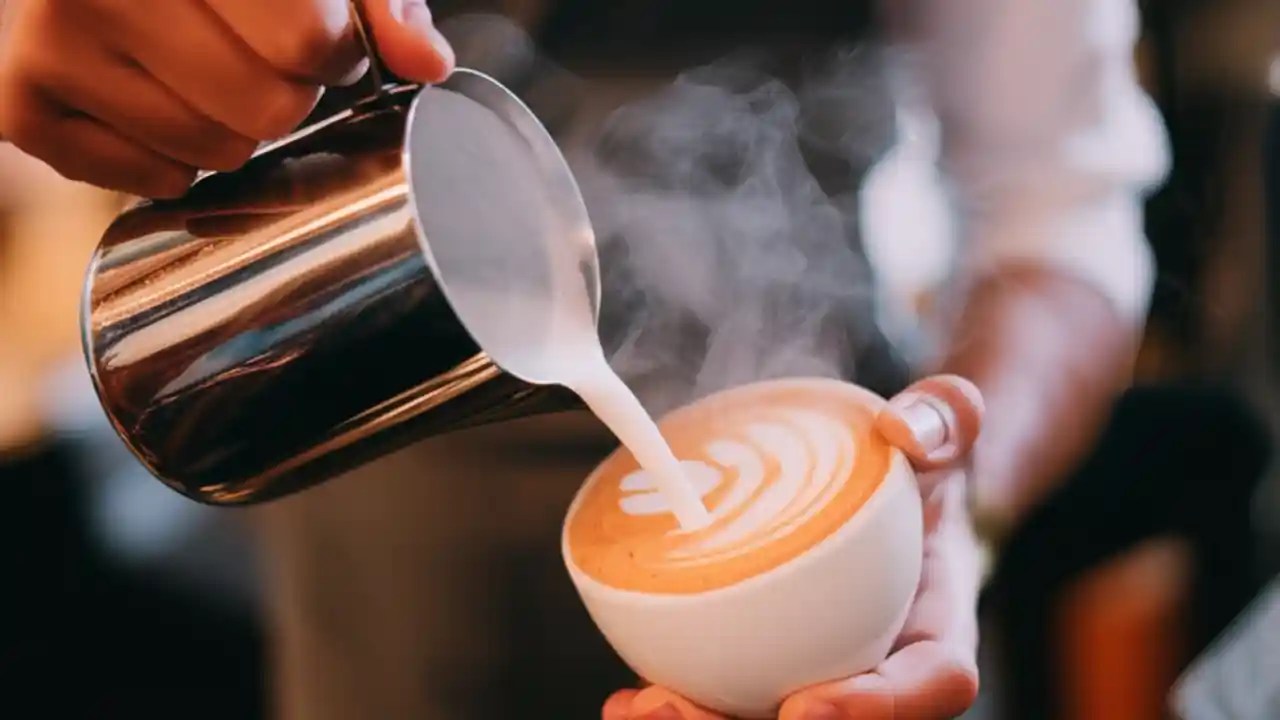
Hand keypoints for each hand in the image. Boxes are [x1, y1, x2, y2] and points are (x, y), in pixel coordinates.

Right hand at [0, 0, 453, 197]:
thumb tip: (427, 64)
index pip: (308, 44)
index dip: (334, 51)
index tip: (317, 35)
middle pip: (267, 110)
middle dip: (285, 94)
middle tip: (256, 54)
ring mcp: (47, 42)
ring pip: (216, 155)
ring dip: (233, 129)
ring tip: (202, 70)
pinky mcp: (19, 105)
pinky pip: (156, 181)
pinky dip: (171, 158)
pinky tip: (152, 95)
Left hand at [604, 375, 985, 719]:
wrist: (901, 493)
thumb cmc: (924, 470)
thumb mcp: (945, 430)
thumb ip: (943, 418)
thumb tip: (906, 430)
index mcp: (936, 628)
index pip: (929, 684)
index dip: (875, 709)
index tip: (804, 705)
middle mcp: (881, 669)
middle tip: (678, 707)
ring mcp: (825, 675)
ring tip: (639, 706)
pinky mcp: (775, 665)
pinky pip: (730, 695)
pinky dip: (680, 703)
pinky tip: (624, 700)